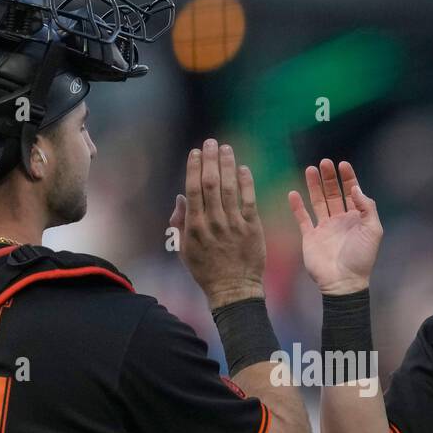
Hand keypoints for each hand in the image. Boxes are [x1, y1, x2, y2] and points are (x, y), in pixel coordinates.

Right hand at [169, 139, 265, 308]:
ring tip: (227, 149)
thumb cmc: (206, 271)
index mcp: (194, 227)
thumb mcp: (185, 250)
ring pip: (229, 188)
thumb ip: (180, 223)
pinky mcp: (252, 229)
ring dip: (227, 165)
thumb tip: (181, 197)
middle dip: (210, 160)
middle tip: (212, 142)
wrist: (233, 290)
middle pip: (210, 184)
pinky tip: (244, 168)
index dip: (194, 167)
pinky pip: (249, 201)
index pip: (193, 189)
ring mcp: (233, 225)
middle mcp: (213, 223)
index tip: (196, 151)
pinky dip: (246, 183)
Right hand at [289, 159, 382, 295]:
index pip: (352, 193)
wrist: (343, 281)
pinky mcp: (310, 237)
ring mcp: (324, 228)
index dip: (348, 178)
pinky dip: (297, 206)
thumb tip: (355, 188)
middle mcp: (339, 220)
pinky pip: (302, 219)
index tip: (343, 164)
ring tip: (310, 169)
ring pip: (317, 202)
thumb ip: (367, 207)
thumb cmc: (361, 257)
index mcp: (356, 218)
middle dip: (329, 178)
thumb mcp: (373, 230)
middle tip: (325, 162)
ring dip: (314, 186)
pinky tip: (293, 193)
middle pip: (333, 194)